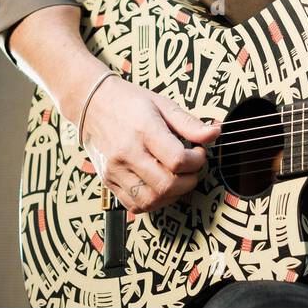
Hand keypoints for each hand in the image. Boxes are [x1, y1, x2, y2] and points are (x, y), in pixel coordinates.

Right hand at [79, 78, 220, 214]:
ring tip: (177, 178)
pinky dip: (153, 201)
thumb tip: (215, 133)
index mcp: (143, 130)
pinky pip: (134, 205)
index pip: (177, 160)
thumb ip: (190, 123)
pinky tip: (160, 186)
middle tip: (191, 168)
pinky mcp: (108, 181)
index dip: (197, 161)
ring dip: (172, 195)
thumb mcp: (163, 104)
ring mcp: (115, 170)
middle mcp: (127, 153)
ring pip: (150, 200)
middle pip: (166, 185)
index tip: (198, 153)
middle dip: (189, 181)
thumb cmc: (128, 102)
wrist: (92, 104)